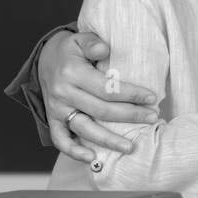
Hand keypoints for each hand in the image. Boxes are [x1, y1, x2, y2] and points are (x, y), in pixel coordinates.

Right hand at [38, 29, 159, 163]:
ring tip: (130, 147)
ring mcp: (57, 109)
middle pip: (101, 110)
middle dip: (130, 116)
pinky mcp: (52, 120)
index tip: (152, 98)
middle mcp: (64, 93)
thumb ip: (93, 43)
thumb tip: (105, 50)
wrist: (45, 59)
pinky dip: (74, 152)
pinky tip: (92, 158)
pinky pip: (60, 140)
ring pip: (84, 129)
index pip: (107, 88)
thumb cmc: (71, 50)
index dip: (131, 94)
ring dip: (109, 140)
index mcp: (73, 73)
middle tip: (152, 118)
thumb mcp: (81, 39)